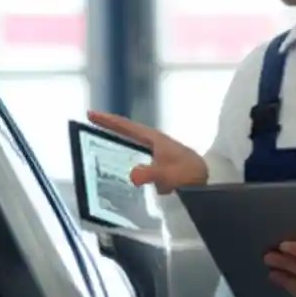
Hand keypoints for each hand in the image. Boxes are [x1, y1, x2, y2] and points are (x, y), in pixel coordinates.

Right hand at [86, 110, 208, 193]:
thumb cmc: (188, 175)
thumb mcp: (169, 175)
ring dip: (116, 135)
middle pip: (127, 129)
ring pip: (131, 140)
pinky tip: (117, 157)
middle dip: (109, 124)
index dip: (109, 120)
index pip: (127, 126)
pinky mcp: (156, 161)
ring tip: (99, 134)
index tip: (91, 113)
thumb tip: (133, 175)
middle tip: (90, 118)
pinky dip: (124, 149)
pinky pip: (135, 152)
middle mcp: (153, 141)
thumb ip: (152, 174)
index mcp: (153, 139)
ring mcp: (155, 151)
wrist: (205, 183)